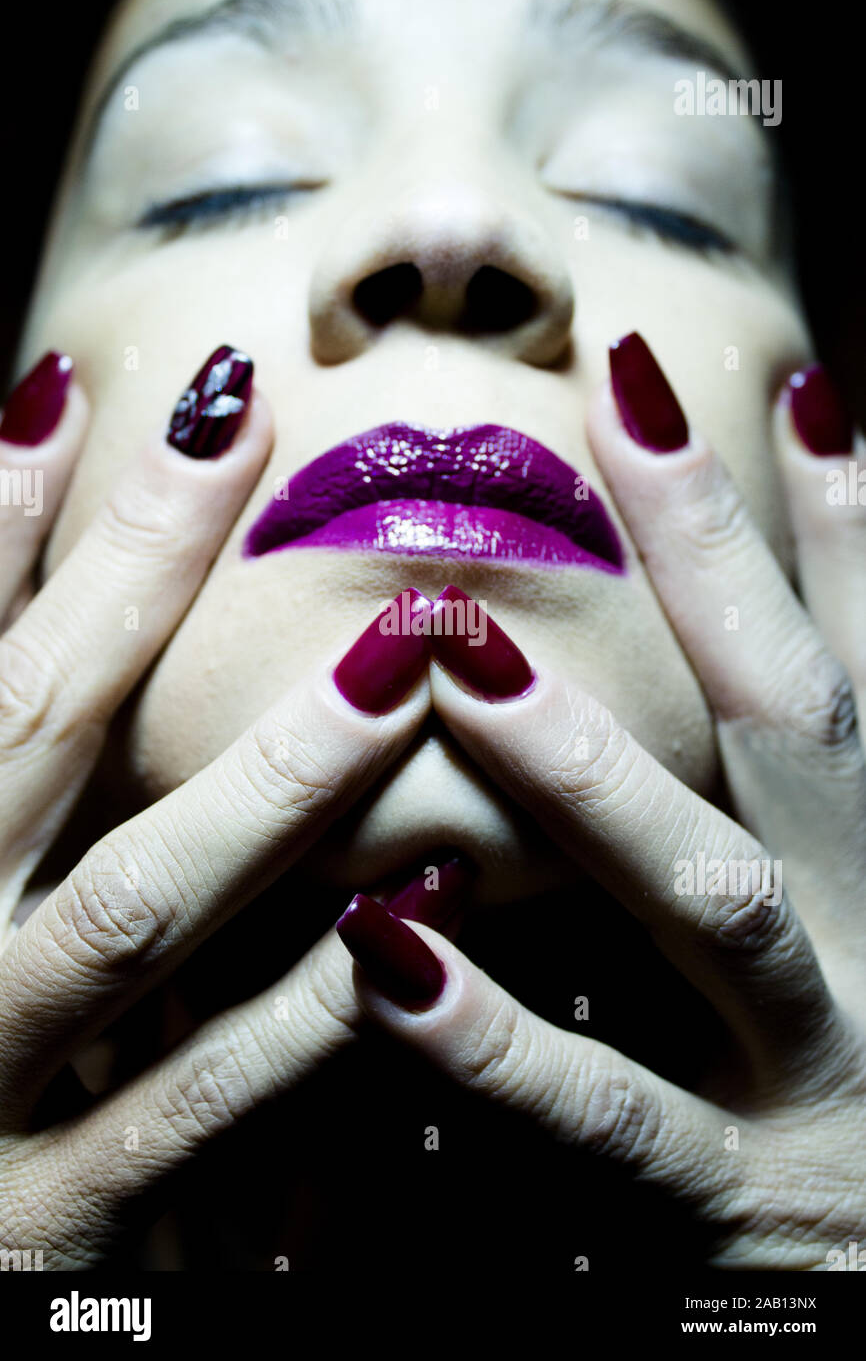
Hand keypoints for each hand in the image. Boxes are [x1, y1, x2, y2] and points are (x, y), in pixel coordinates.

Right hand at [0, 349, 431, 1267]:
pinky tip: (418, 915)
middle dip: (126, 577)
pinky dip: (305, 1008)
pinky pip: (202, 1101)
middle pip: (30, 736)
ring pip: (136, 908)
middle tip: (240, 428)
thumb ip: (4, 749)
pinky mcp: (66, 1220)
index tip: (89, 386)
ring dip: (268, 781)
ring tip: (399, 664)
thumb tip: (24, 533)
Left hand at [335, 338, 865, 1270]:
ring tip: (462, 661)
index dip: (811, 515)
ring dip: (593, 776)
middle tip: (619, 402)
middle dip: (714, 566)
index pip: (851, 658)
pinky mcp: (739, 1207)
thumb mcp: (854, 894)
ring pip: (707, 902)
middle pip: (795, 724)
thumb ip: (798, 753)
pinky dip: (500, 1038)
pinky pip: (607, 1115)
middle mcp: (864, 929)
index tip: (720, 372)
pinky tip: (382, 956)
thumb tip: (768, 564)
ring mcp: (815, 1066)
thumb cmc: (860, 1062)